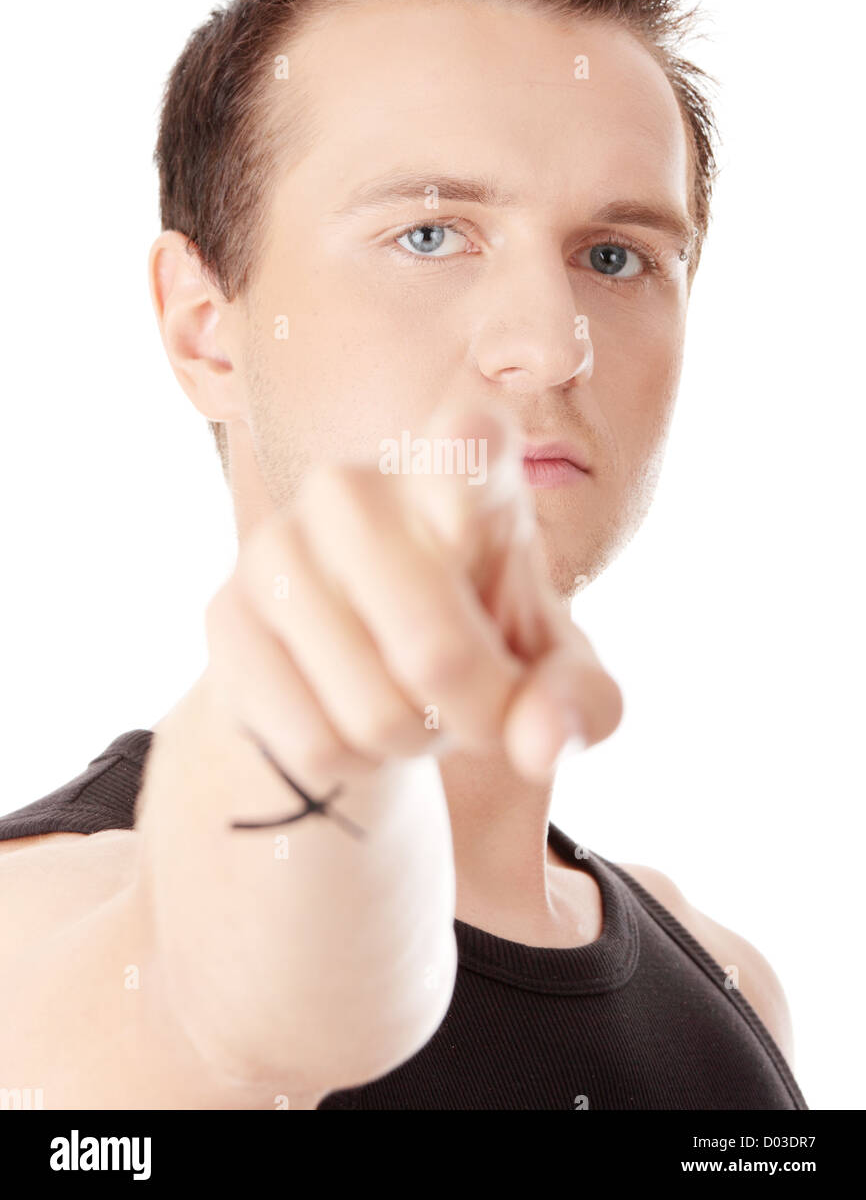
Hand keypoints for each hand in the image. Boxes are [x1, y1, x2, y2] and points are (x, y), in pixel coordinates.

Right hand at [202, 395, 621, 787]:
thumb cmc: (480, 638)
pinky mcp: (226, 614)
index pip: (466, 438)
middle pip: (437, 651)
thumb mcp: (551, 670)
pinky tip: (350, 717)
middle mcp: (355, 485)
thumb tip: (538, 741)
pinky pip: (314, 742)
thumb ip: (580, 699)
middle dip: (479, 718)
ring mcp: (277, 543)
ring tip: (412, 704)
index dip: (469, 460)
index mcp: (458, 467)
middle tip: (483, 716)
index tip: (475, 457)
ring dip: (413, 744)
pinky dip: (353, 764)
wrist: (360, 658)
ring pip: (376, 712)